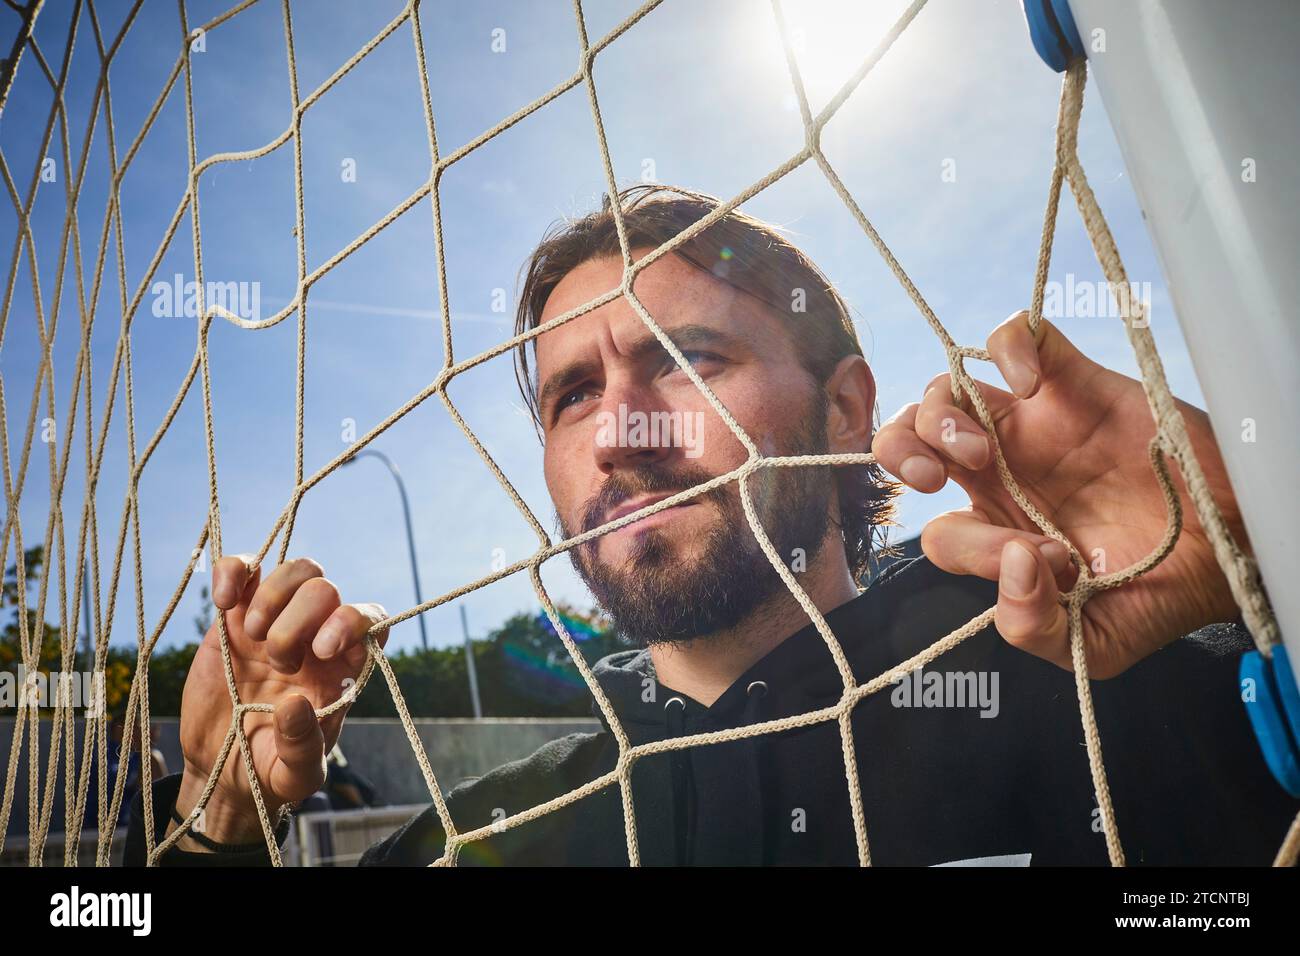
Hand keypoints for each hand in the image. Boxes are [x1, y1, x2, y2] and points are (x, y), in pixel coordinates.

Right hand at [173, 555, 388, 846]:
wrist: (220, 769)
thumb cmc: (269, 771)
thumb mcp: (293, 775)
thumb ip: (302, 747)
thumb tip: (295, 703)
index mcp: (343, 667)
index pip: (370, 618)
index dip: (352, 620)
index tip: (322, 650)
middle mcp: (316, 635)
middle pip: (326, 589)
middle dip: (299, 620)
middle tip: (277, 663)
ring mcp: (276, 620)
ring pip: (296, 570)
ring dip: (273, 596)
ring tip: (252, 637)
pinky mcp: (235, 615)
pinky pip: (244, 568)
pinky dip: (234, 570)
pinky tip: (224, 601)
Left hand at [872, 310, 1245, 677]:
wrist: (1236, 542)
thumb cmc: (1162, 589)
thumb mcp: (1093, 642)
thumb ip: (1034, 627)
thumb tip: (1010, 569)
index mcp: (1000, 533)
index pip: (942, 532)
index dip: (971, 548)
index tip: (1042, 559)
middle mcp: (1003, 476)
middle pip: (913, 443)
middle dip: (902, 455)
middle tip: (935, 479)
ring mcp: (1033, 425)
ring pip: (946, 392)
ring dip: (941, 417)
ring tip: (982, 449)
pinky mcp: (1072, 382)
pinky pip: (1018, 338)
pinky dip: (1007, 347)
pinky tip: (1028, 383)